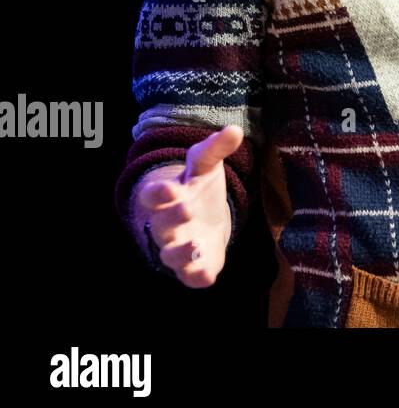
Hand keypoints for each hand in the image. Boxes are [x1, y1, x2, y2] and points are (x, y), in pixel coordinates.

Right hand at [133, 125, 243, 287]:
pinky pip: (191, 277)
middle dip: (171, 218)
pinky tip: (208, 276)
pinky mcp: (194, 267)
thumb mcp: (206, 165)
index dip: (158, 192)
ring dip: (181, 252)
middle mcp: (168, 225)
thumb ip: (216, 148)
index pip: (153, 195)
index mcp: (168, 197)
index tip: (168, 187)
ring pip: (171, 255)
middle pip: (161, 225)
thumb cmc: (200, 188)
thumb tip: (235, 130)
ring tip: (195, 245)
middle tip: (185, 209)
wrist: (204, 217)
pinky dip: (197, 277)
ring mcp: (179, 247)